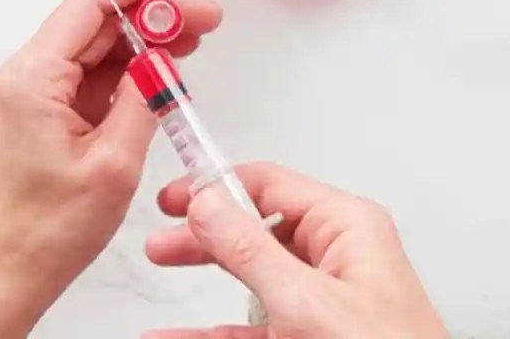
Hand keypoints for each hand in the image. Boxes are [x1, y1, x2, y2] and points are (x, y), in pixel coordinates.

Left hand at [0, 0, 222, 338]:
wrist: (11, 272)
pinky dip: (134, 70)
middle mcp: (32, 76)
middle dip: (154, 13)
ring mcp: (41, 95)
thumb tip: (164, 62)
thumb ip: (143, 101)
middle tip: (204, 18)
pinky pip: (97, 77)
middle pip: (98, 21)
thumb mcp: (113, 162)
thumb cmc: (46, 230)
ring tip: (196, 39)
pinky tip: (167, 71)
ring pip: (100, 47)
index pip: (91, 2)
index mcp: (36, 77)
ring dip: (148, 40)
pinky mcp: (52, 115)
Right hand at [144, 163, 446, 338]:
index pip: (269, 184)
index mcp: (347, 227)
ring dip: (205, 282)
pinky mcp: (318, 335)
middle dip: (204, 236)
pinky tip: (180, 334)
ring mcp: (328, 300)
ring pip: (251, 279)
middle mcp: (339, 257)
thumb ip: (250, 251)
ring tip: (164, 277)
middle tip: (162, 242)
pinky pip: (255, 324)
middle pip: (255, 230)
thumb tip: (208, 204)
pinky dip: (215, 329)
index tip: (172, 199)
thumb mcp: (305, 301)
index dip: (215, 186)